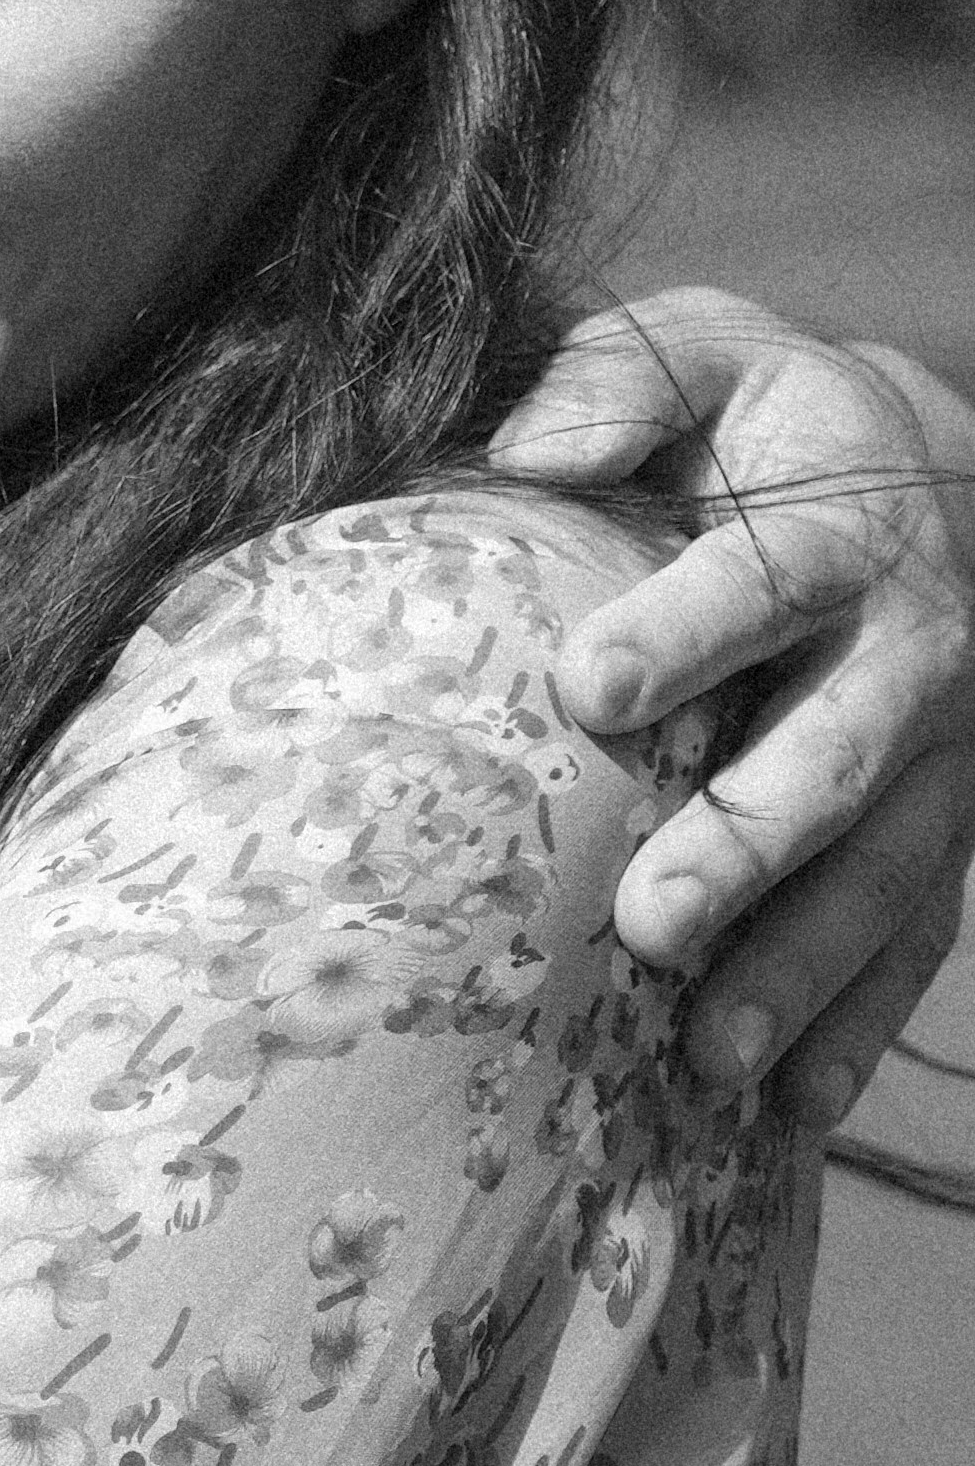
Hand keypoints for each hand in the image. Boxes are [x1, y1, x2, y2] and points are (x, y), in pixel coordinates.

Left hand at [495, 291, 974, 1117]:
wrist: (924, 470)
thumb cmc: (764, 420)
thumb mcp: (709, 350)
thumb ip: (622, 376)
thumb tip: (531, 443)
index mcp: (845, 527)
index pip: (767, 579)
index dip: (683, 630)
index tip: (585, 687)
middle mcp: (915, 648)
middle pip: (837, 755)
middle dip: (749, 844)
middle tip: (650, 922)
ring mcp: (941, 756)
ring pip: (885, 874)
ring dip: (801, 970)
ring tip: (709, 1062)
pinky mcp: (943, 831)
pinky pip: (917, 939)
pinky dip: (856, 1027)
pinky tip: (790, 1114)